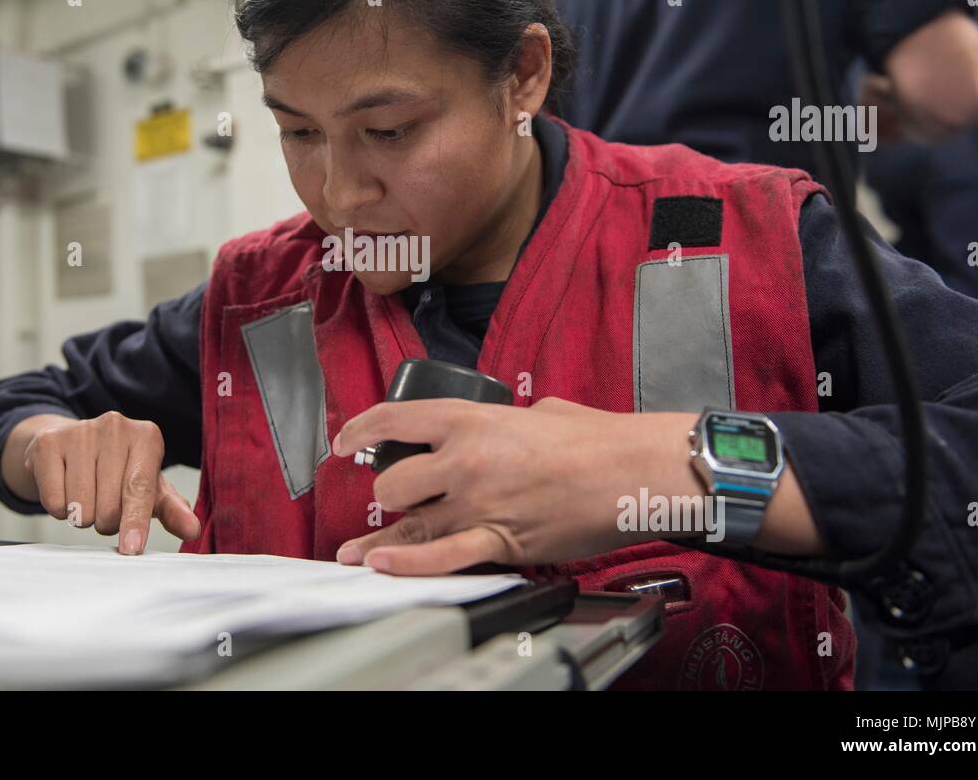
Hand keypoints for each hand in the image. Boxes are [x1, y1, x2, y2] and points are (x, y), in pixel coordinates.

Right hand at [9, 412, 199, 554]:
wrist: (70, 448)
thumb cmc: (118, 473)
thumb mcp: (150, 489)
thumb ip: (172, 509)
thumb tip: (192, 530)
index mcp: (146, 436)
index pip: (140, 488)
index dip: (135, 521)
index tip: (131, 548)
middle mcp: (115, 426)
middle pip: (109, 504)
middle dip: (107, 520)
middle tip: (105, 506)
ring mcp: (80, 431)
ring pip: (80, 505)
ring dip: (83, 515)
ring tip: (86, 497)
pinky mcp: (48, 442)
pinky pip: (54, 500)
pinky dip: (59, 508)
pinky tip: (65, 490)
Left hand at [331, 397, 697, 574]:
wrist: (632, 471)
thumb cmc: (596, 440)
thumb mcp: (538, 411)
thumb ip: (504, 421)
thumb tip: (498, 428)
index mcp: (471, 419)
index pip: (394, 419)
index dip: (360, 431)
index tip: (346, 442)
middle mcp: (464, 461)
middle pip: (393, 482)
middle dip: (387, 493)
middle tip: (391, 499)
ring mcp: (478, 503)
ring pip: (410, 525)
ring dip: (383, 540)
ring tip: (358, 550)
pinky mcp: (499, 540)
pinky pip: (442, 558)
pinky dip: (409, 566)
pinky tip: (383, 566)